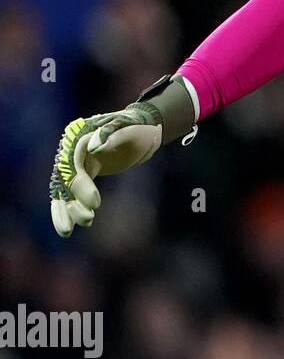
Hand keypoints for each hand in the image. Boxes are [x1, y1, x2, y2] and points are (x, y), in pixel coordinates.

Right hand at [49, 103, 162, 236]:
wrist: (144, 128)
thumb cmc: (137, 125)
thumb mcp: (128, 126)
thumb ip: (111, 133)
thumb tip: (94, 147)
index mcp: (79, 135)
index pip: (74, 163)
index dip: (81, 185)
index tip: (96, 203)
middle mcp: (72, 149)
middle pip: (66, 179)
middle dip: (73, 202)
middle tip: (88, 220)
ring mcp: (77, 161)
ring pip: (64, 189)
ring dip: (65, 210)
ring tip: (67, 232)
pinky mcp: (84, 171)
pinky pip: (72, 192)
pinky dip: (69, 208)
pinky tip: (67, 228)